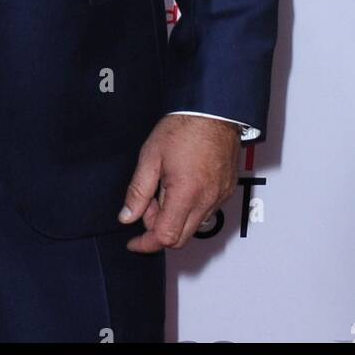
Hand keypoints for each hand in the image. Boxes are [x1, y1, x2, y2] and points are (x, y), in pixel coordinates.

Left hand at [118, 114, 238, 252]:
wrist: (213, 110)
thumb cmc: (182, 128)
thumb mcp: (150, 157)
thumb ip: (138, 191)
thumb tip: (127, 217)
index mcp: (186, 194)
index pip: (165, 237)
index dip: (146, 243)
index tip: (134, 243)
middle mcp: (207, 201)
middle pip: (181, 237)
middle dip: (159, 228)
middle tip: (148, 203)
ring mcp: (220, 197)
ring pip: (194, 225)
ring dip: (175, 217)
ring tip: (165, 187)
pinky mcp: (227, 190)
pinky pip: (207, 211)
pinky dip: (190, 208)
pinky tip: (181, 184)